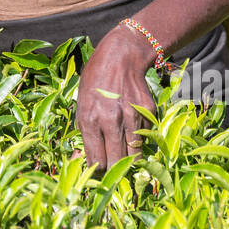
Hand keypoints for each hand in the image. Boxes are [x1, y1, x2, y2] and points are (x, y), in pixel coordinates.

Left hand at [75, 28, 157, 172]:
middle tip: (113, 168)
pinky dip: (140, 140)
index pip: (96, 161)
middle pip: (116, 163)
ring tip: (124, 154)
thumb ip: (83, 134)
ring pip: (134, 156)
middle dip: (114, 170)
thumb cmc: (95, 82)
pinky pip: (146, 138)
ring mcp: (131, 116)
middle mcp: (110, 120)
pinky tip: (133, 130)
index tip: (99, 171)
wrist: (120, 57)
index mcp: (89, 119)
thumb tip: (80, 160)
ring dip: (129, 159)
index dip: (98, 171)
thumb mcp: (81, 105)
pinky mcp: (148, 112)